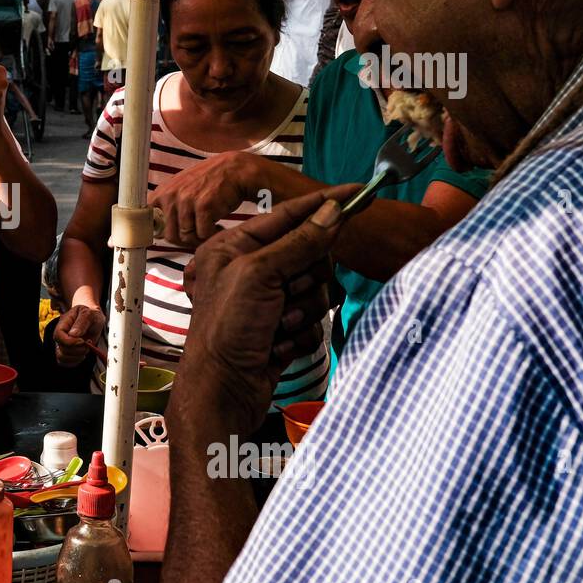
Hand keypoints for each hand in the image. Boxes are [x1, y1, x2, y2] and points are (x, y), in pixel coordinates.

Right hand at [52, 304, 106, 366]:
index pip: (58, 335)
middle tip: (88, 343)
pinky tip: (83, 355)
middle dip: (77, 350)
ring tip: (86, 349)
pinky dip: (75, 362)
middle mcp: (60, 335)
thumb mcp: (88, 314)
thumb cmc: (90, 314)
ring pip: (61, 357)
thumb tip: (73, 334)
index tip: (82, 340)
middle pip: (61, 348)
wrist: (93, 319)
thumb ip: (81, 323)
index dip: (70, 342)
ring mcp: (62, 344)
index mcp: (63, 323)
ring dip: (76, 357)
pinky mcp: (67, 352)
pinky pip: (65, 363)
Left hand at [149, 150, 257, 250]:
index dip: (154, 233)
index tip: (155, 237)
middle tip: (197, 235)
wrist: (235, 170)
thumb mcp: (182, 189)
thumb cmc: (209, 184)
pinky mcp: (203, 206)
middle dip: (185, 240)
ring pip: (186, 237)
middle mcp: (171, 196)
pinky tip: (219, 227)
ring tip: (210, 229)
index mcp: (163, 192)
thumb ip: (169, 207)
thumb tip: (156, 234)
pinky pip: (203, 235)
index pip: (147, 220)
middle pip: (169, 236)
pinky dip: (212, 235)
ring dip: (200, 238)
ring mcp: (186, 200)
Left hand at [179, 185, 355, 435]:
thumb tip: (332, 211)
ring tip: (275, 326)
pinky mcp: (281, 329)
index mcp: (233, 247)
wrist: (223, 390)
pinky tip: (276, 345)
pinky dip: (300, 334)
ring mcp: (267, 301)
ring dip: (301, 312)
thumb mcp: (259, 275)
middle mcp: (249, 270)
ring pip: (316, 290)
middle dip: (305, 279)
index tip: (359, 192)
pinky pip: (313, 321)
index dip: (323, 205)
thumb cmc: (226, 329)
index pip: (288, 215)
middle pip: (310, 255)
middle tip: (285, 295)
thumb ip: (299, 242)